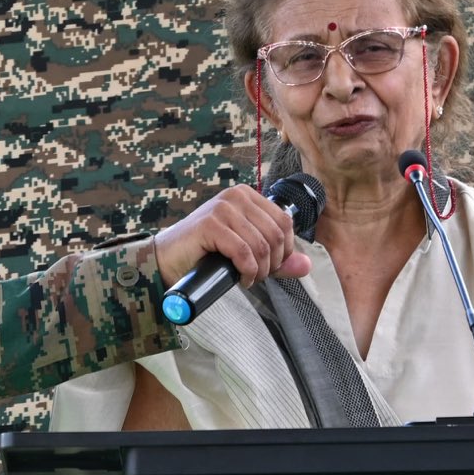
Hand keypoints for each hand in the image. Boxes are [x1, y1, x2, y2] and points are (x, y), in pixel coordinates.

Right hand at [153, 184, 311, 287]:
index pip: (284, 221)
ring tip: (248, 278)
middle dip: (273, 263)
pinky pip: (243, 252)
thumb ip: (277, 259)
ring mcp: (222, 208)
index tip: (270, 267)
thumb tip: (307, 265)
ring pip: (261, 244)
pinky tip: (240, 278)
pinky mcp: (210, 225)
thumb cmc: (204, 255)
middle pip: (275, 233)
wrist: (166, 261)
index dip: (285, 250)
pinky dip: (247, 270)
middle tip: (258, 277)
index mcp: (246, 196)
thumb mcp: (247, 254)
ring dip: (259, 270)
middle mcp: (235, 196)